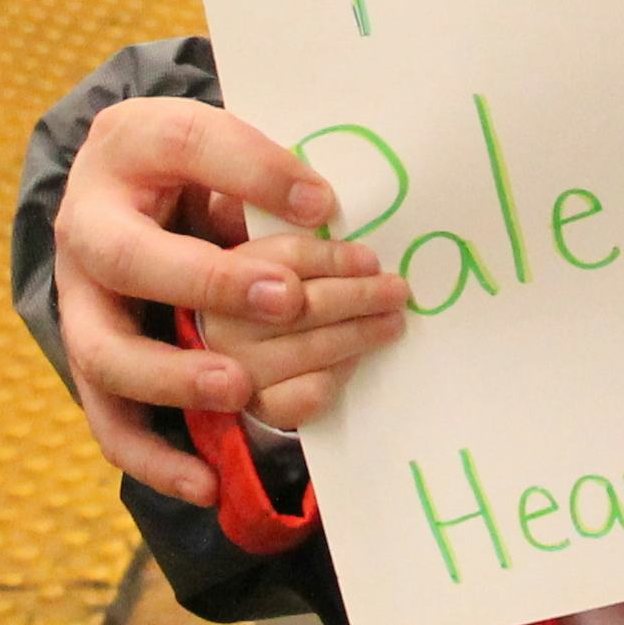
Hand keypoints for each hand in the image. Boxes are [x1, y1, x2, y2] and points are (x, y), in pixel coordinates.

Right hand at [53, 96, 399, 505]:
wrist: (125, 190)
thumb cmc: (188, 162)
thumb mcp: (220, 138)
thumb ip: (259, 166)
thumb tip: (317, 208)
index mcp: (126, 149)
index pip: (187, 146)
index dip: (251, 174)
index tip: (321, 206)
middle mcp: (89, 231)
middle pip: (128, 260)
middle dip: (208, 283)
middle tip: (286, 301)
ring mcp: (83, 303)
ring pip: (106, 354)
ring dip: (173, 377)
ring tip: (236, 389)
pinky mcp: (96, 364)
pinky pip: (111, 421)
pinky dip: (153, 458)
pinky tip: (204, 483)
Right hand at [194, 233, 414, 431]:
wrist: (232, 371)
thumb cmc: (267, 301)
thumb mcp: (271, 262)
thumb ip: (300, 245)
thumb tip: (344, 216)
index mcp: (228, 272)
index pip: (287, 257)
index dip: (335, 258)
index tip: (371, 260)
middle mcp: (226, 322)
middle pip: (305, 303)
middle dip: (361, 295)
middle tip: (397, 291)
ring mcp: (240, 368)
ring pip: (313, 348)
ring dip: (362, 333)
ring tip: (394, 322)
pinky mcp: (259, 407)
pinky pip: (311, 391)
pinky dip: (340, 374)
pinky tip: (355, 360)